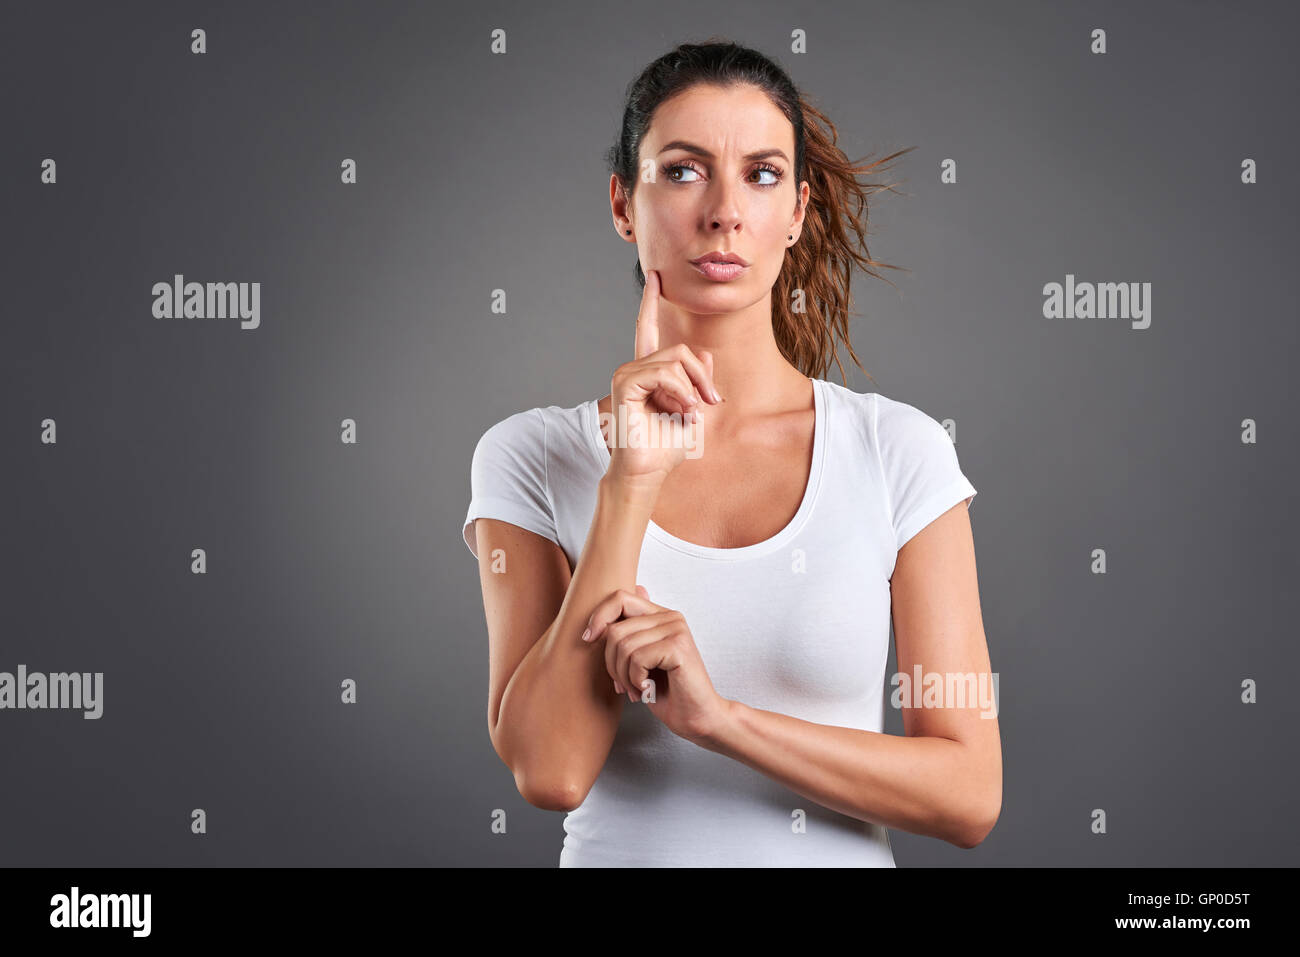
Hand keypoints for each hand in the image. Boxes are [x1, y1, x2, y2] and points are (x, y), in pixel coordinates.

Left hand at [581, 585, 731, 745]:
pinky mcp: (678, 646)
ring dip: (623, 676)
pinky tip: (648, 689)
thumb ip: (633, 630)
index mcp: (661, 615)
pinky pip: (637, 659)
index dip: (599, 617)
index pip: (620, 598)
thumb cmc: (668, 692)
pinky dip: (636, 680)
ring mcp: (676, 629)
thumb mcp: (640, 659)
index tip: (589, 639)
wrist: (697, 717)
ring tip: (637, 689)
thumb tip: (637, 589)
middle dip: (611, 664)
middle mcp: (671, 617)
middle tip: (623, 685)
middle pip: (615, 629)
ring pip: (623, 646)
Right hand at [604, 269, 721, 490]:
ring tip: (692, 413)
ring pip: (675, 360)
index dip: (650, 302)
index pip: (648, 330)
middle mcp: (634, 368)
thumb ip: (700, 382)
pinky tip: (683, 411)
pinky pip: (665, 373)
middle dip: (703, 375)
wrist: (648, 472)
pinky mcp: (625, 383)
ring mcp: (627, 374)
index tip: (654, 276)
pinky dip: (681, 392)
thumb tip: (706, 357)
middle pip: (680, 349)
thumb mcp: (695, 411)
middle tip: (712, 402)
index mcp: (648, 373)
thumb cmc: (667, 448)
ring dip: (693, 388)